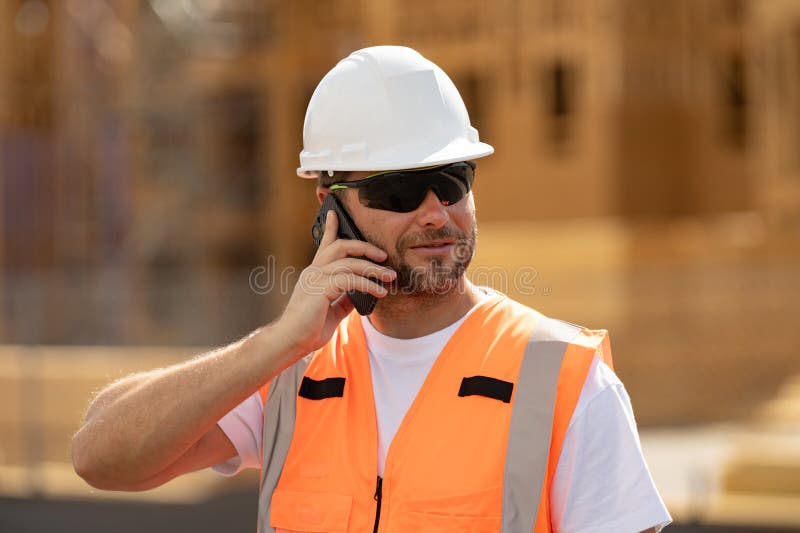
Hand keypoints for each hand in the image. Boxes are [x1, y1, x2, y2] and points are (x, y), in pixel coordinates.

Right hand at [277, 210, 395, 355]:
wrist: (290, 341)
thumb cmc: (308, 328)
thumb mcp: (332, 310)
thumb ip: (345, 298)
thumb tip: (362, 294)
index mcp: (315, 273)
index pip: (324, 244)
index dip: (331, 227)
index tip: (335, 212)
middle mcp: (314, 271)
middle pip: (341, 246)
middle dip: (365, 247)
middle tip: (384, 256)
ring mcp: (315, 278)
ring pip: (349, 262)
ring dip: (373, 269)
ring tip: (390, 278)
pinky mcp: (319, 289)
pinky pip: (349, 279)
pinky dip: (368, 284)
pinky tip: (379, 292)